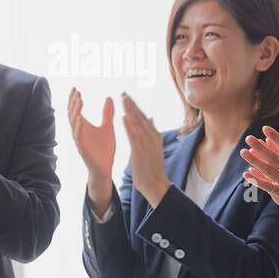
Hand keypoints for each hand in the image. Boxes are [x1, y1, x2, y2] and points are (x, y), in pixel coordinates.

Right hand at [67, 87, 116, 213]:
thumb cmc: (104, 149)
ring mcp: (79, 139)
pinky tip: (80, 118)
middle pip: (71, 113)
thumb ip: (107, 113)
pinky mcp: (82, 148)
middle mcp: (78, 131)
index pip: (75, 109)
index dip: (74, 99)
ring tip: (79, 100)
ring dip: (75, 111)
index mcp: (83, 126)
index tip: (75, 88)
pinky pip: (78, 136)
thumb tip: (109, 97)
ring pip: (73, 123)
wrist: (105, 168)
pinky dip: (78, 127)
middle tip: (76, 91)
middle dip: (73, 102)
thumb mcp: (108, 127)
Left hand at [120, 92, 169, 207]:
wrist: (156, 184)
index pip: (143, 117)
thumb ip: (152, 131)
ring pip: (137, 123)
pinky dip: (129, 125)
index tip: (127, 96)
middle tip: (122, 93)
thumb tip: (151, 117)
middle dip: (131, 104)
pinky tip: (124, 116)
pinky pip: (134, 136)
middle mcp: (152, 137)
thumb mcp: (154, 146)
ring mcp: (146, 144)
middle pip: (140, 117)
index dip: (135, 106)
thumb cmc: (152, 167)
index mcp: (154, 136)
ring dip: (130, 110)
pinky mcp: (140, 151)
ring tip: (123, 99)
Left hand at [240, 126, 278, 220]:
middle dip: (260, 147)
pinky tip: (246, 173)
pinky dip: (257, 180)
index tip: (265, 128)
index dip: (275, 137)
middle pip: (273, 158)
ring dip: (255, 161)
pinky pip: (268, 186)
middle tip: (248, 138)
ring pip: (268, 170)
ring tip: (243, 152)